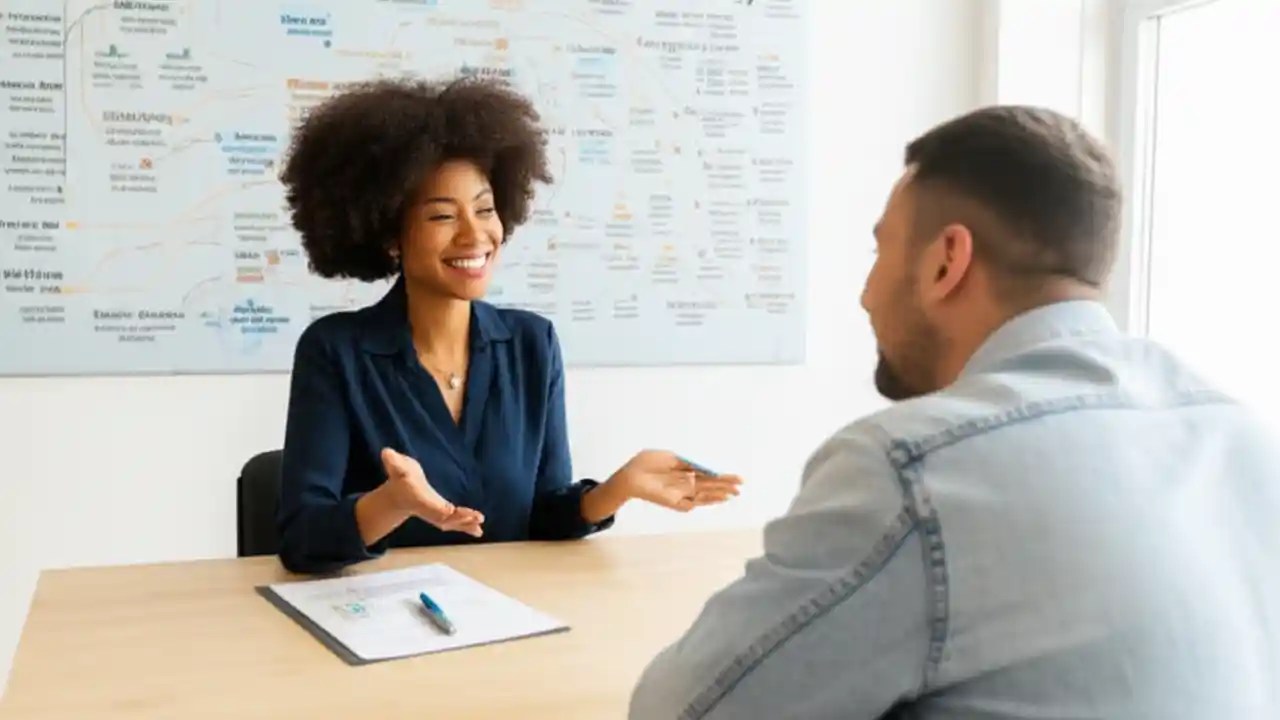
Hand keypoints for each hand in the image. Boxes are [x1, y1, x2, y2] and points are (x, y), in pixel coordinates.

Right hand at [380, 448, 483, 536]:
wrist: (399, 494)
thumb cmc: (401, 478)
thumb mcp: (397, 467)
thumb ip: (393, 461)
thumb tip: (386, 452)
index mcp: (420, 499)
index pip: (432, 506)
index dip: (442, 510)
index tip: (453, 510)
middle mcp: (429, 510)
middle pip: (445, 518)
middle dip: (460, 519)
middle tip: (477, 518)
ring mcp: (436, 515)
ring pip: (451, 524)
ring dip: (465, 526)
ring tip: (478, 528)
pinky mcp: (443, 515)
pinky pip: (455, 524)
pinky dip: (466, 527)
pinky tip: (478, 531)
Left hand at [609, 450, 743, 511]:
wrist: (630, 476)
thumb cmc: (646, 464)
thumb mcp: (670, 457)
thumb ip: (688, 462)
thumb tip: (704, 467)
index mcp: (683, 470)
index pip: (706, 474)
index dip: (720, 476)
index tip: (735, 477)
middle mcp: (684, 483)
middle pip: (709, 485)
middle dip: (725, 485)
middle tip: (741, 486)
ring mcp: (682, 493)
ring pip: (705, 494)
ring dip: (720, 493)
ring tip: (734, 493)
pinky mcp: (676, 501)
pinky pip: (695, 501)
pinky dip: (708, 500)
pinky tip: (719, 498)